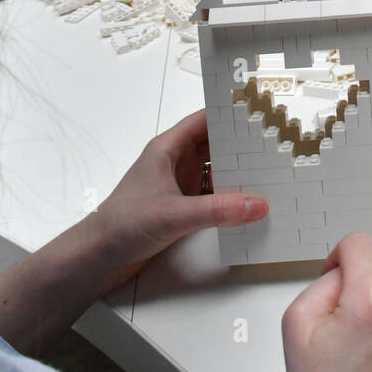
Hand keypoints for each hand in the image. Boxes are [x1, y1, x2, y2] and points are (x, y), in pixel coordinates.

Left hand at [91, 109, 267, 285]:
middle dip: (241, 145)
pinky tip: (247, 202)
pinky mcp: (180, 206)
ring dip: (236, 173)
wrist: (97, 258)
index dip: (229, 114)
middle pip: (214, 145)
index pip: (204, 120)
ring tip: (269, 172)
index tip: (259, 113)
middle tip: (274, 144)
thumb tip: (257, 204)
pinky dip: (229, 196)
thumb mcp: (173, 214)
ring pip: (215, 171)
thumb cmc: (121, 225)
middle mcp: (174, 163)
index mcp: (166, 149)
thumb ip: (217, 210)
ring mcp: (177, 185)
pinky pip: (212, 195)